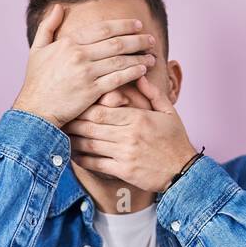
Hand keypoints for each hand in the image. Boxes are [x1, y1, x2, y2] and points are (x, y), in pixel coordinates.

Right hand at [11, 4, 156, 128]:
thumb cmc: (36, 82)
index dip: (124, 25)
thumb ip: (48, 26)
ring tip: (152, 55)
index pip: (103, 29)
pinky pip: (118, 78)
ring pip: (120, 59)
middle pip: (116, 42)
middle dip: (138, 39)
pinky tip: (143, 69)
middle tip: (150, 39)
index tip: (138, 25)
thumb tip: (58, 7)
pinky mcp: (92, 91)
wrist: (35, 111)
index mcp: (69, 42)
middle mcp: (79, 54)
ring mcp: (86, 73)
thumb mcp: (37, 50)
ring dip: (139, 56)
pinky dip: (133, 72)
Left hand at [63, 75, 197, 191]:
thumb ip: (152, 94)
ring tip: (61, 136)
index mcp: (138, 118)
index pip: (103, 109)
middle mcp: (129, 135)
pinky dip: (83, 160)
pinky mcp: (124, 171)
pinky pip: (97, 164)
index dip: (84, 107)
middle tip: (60, 118)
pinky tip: (73, 156)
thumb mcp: (169, 112)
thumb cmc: (176, 140)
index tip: (72, 104)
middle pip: (92, 126)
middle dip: (74, 122)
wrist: (185, 171)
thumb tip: (138, 75)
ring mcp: (125, 154)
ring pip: (91, 145)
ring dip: (74, 141)